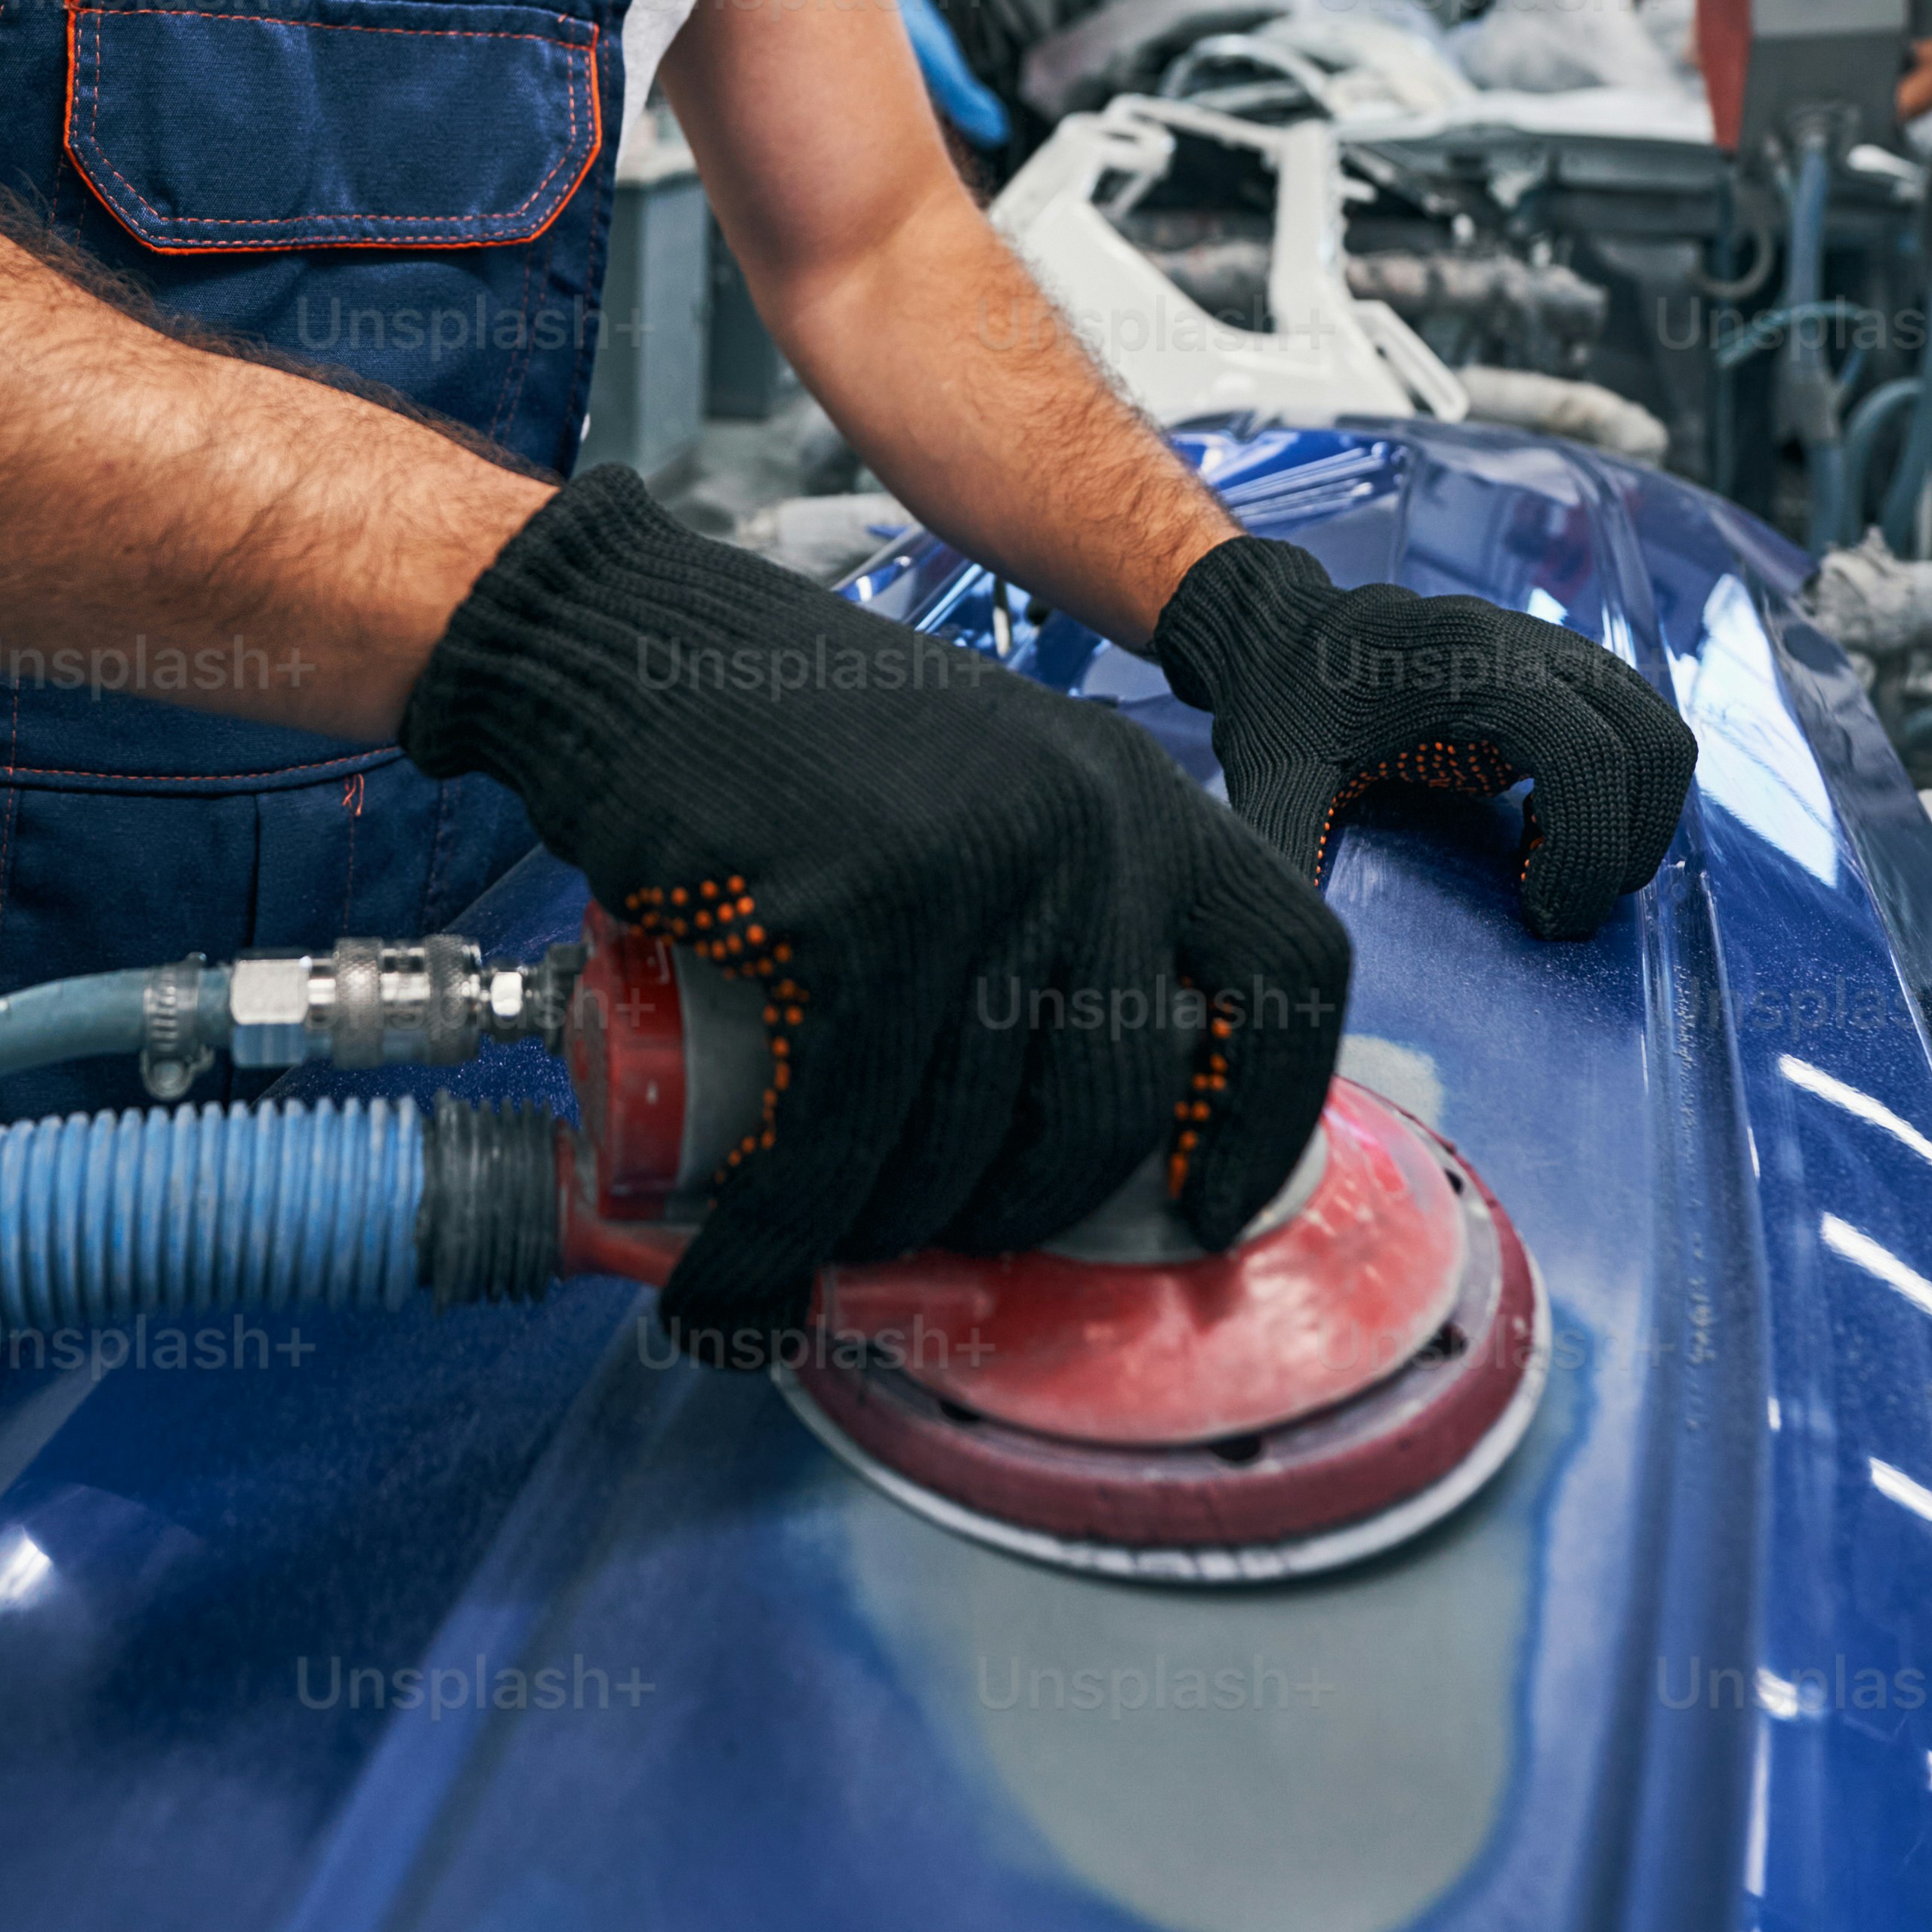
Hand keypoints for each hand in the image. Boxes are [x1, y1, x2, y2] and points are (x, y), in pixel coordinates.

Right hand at [403, 467, 1350, 1359]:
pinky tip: (734, 1281)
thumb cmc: (799, 745)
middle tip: (940, 1237)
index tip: (1201, 1212)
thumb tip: (1075, 1133)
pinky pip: (844, 1129)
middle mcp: (1093, 822)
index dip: (1267, 1113)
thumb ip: (1056, 900)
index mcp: (1143, 795)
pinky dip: (782, 1234)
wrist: (637, 649)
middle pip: (1116, 1099)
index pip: (1293, 970)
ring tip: (814, 1252)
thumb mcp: (985, 787)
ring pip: (969, 1136)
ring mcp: (983, 863)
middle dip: (1024, 1209)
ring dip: (884, 1235)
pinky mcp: (862, 908)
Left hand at [1153, 530, 1693, 942]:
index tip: (1539, 917)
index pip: (1585, 753)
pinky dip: (1620, 793)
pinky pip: (1638, 729)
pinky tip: (1540, 829)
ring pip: (1660, 735)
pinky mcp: (1564, 670)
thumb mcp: (1271, 781)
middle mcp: (1531, 643)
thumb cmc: (1280, 705)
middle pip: (1652, 744)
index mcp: (1470, 663)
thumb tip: (1296, 947)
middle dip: (1624, 843)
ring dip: (1632, 820)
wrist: (1280, 632)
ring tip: (1548, 868)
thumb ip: (1286, 854)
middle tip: (1555, 905)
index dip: (1585, 848)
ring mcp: (1556, 649)